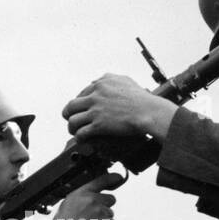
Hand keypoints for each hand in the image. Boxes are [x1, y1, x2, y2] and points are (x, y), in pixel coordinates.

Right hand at [41, 171, 123, 219]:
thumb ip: (82, 198)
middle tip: (94, 216)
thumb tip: (92, 197)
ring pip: (110, 213)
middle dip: (105, 206)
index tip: (119, 177)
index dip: (112, 178)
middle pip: (110, 199)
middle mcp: (91, 199)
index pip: (101, 180)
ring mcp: (99, 210)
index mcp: (81, 193)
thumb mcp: (68, 203)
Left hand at [62, 74, 177, 141]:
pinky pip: (81, 132)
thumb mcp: (125, 80)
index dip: (81, 103)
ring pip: (72, 119)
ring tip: (74, 131)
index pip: (82, 92)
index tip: (82, 109)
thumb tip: (100, 82)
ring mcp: (96, 110)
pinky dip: (79, 138)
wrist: (149, 111)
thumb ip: (111, 79)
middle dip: (69, 114)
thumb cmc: (142, 99)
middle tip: (72, 119)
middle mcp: (96, 95)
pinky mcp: (99, 125)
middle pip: (72, 105)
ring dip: (72, 127)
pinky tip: (82, 140)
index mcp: (102, 83)